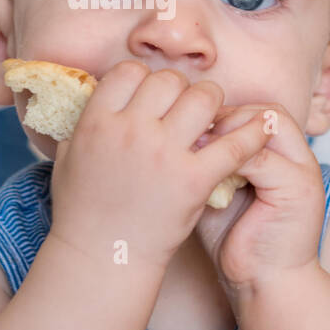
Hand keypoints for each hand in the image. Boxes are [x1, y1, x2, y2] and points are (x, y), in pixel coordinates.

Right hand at [49, 60, 274, 270]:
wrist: (102, 258)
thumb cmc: (81, 211)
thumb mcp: (68, 159)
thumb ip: (82, 124)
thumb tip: (89, 92)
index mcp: (96, 121)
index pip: (130, 71)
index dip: (144, 79)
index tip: (151, 95)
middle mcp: (130, 131)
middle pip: (169, 80)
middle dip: (180, 90)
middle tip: (184, 108)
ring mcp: (163, 154)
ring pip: (203, 97)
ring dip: (210, 104)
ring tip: (212, 119)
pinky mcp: (193, 180)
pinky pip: (232, 144)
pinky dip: (251, 135)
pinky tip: (261, 130)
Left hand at [193, 103, 324, 291]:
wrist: (263, 285)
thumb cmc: (234, 240)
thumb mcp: (216, 190)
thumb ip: (206, 159)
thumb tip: (169, 130)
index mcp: (283, 154)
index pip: (257, 111)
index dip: (223, 111)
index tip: (188, 124)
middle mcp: (299, 157)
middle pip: (266, 111)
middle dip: (226, 116)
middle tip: (190, 132)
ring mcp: (304, 172)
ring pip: (267, 125)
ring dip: (228, 133)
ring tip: (196, 148)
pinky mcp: (300, 190)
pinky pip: (262, 159)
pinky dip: (231, 159)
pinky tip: (203, 170)